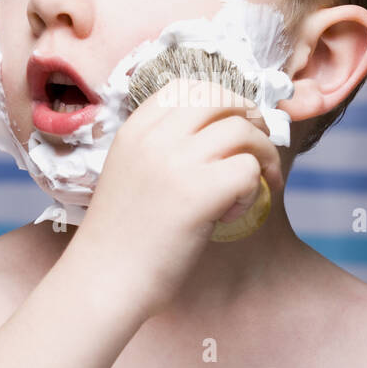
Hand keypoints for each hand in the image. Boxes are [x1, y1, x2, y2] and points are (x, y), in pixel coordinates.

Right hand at [73, 79, 283, 318]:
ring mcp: (176, 163)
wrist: (103, 282)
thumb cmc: (123, 237)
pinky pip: (248, 169)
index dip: (222, 98)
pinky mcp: (198, 193)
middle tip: (259, 148)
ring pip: (242, 130)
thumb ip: (164, 146)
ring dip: (263, 155)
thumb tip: (224, 128)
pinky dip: (253, 189)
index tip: (236, 122)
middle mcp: (154, 138)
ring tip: (259, 184)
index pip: (188, 85)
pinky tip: (234, 211)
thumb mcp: (132, 171)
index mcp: (135, 129)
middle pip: (221, 97)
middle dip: (251, 117)